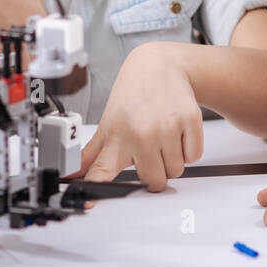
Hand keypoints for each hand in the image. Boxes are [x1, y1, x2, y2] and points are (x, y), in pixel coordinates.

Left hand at [78, 42, 204, 191]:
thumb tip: (72, 176)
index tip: (88, 201)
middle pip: (154, 181)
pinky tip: (176, 129)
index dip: (95, 187)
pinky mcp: (190, 121)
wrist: (159, 65)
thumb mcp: (108, 123)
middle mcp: (142, 133)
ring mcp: (167, 127)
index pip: (103, 169)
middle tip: (149, 149)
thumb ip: (92, 155)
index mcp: (117, 136)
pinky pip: (194, 156)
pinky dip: (188, 148)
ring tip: (162, 135)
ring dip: (171, 159)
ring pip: (176, 171)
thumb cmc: (132, 96)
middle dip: (154, 170)